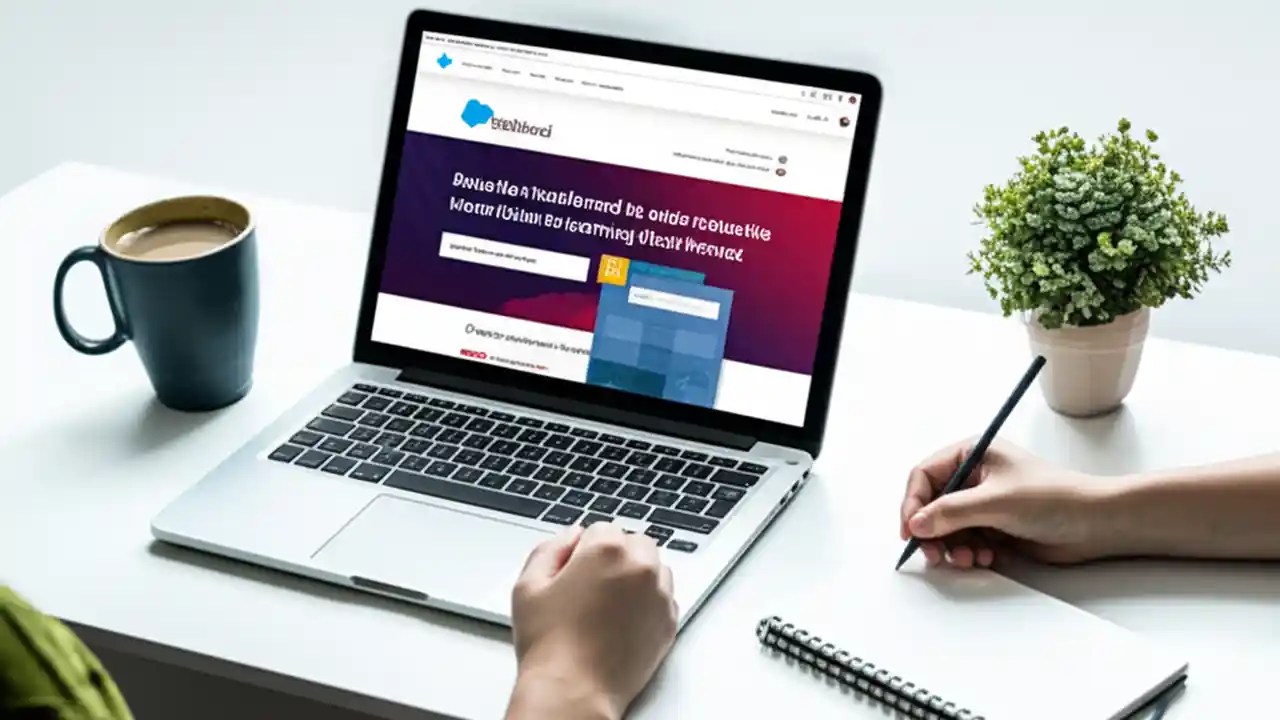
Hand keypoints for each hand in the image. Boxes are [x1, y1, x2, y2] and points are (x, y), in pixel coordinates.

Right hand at [506, 523, 676, 719]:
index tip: (573, 572)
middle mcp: (640, 567)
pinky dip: (648, 601)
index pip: (601, 528)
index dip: (583, 550)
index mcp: (606, 550)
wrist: (573, 692)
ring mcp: (659, 595)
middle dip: (615, 556)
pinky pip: (663, 597)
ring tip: (607, 604)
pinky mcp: (669, 622)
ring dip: (635, 575)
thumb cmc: (549, 645)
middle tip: (590, 587)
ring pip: (653, 567)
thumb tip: (572, 536)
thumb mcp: (528, 585)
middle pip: (634, 542)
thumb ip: (550, 548)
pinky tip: (622, 620)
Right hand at [900, 438, 1120, 567]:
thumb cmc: (1053, 498)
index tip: (910, 530)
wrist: (1096, 524)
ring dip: (951, 546)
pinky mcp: (993, 527)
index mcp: (971, 455)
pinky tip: (985, 558)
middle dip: (932, 532)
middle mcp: (973, 477)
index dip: (912, 503)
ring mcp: (983, 503)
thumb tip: (915, 524)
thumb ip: (951, 512)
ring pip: (946, 528)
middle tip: (935, 554)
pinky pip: (964, 542)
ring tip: (969, 558)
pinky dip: (968, 553)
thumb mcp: (996, 502)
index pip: (924, 476)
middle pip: (931, 505)